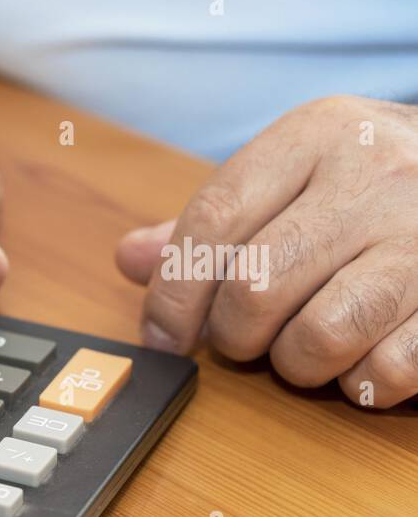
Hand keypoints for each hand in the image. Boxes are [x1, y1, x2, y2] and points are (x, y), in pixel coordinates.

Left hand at [117, 95, 417, 407]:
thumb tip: (131, 257)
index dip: (172, 294)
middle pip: (255, 288)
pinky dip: (363, 381)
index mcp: (317, 135)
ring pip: (319, 337)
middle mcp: (377, 175)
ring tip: (307, 346)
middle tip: (245, 338)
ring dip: (296, 364)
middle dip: (232, 334)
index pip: (212, 221)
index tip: (161, 336)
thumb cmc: (370, 187)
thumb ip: (213, 224)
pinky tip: (366, 355)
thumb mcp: (293, 177)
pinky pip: (386, 369)